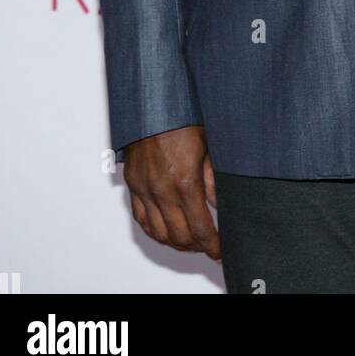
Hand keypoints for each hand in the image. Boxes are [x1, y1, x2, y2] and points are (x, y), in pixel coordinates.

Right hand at [124, 125, 221, 259]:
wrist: (154, 103)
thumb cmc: (183, 118)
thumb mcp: (209, 147)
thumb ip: (214, 180)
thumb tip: (220, 205)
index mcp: (185, 182)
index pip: (201, 229)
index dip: (213, 246)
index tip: (221, 252)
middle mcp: (162, 190)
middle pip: (180, 236)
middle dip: (197, 247)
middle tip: (210, 246)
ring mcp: (145, 189)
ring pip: (159, 233)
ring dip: (176, 242)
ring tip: (191, 242)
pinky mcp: (133, 184)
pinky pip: (141, 219)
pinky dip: (155, 232)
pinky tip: (167, 232)